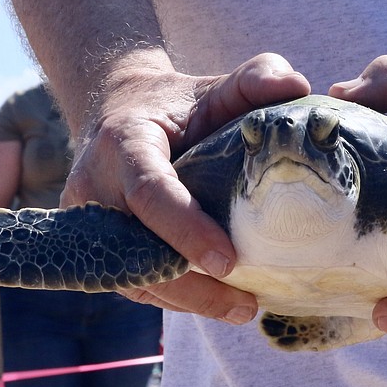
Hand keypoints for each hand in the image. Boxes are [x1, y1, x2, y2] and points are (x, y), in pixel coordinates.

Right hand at [63, 52, 310, 320]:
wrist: (123, 115)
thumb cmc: (180, 106)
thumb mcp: (217, 85)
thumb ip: (257, 77)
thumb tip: (298, 86)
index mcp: (122, 141)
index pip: (149, 191)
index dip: (185, 228)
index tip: (228, 261)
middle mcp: (94, 186)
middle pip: (137, 248)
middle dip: (191, 285)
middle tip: (246, 305)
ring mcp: (89, 222)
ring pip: (134, 275)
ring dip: (187, 300)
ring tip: (242, 309)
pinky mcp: (98, 248)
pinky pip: (135, 281)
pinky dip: (177, 297)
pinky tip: (218, 302)